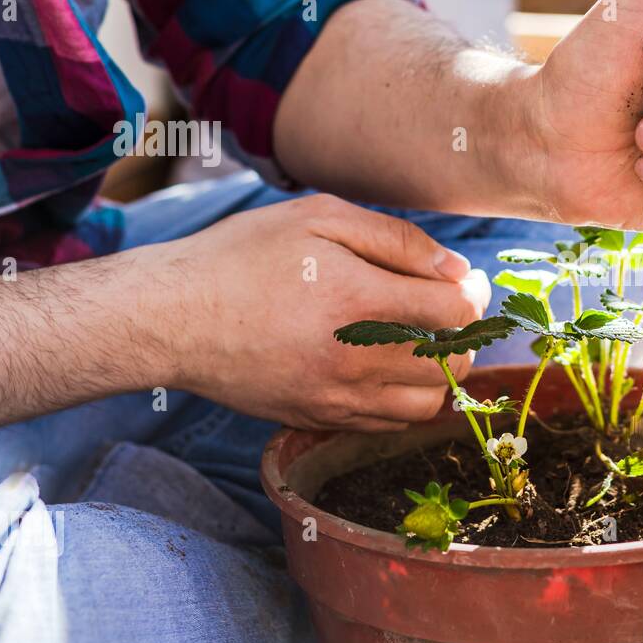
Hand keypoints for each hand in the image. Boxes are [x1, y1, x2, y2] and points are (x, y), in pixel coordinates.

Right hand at [156, 194, 489, 430]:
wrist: (171, 318)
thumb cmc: (242, 256)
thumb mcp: (318, 218)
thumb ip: (396, 240)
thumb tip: (455, 269)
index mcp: (357, 299)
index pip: (454, 312)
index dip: (472, 295)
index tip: (465, 282)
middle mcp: (353, 358)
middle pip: (450, 364)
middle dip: (463, 335)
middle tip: (447, 311)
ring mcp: (335, 397)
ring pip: (426, 403)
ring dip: (439, 374)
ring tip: (422, 342)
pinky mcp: (317, 419)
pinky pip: (388, 424)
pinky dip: (405, 399)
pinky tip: (388, 367)